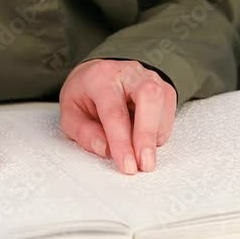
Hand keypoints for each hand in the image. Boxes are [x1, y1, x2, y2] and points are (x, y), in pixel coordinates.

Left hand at [59, 59, 176, 173]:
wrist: (99, 74)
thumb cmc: (85, 94)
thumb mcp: (70, 114)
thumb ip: (85, 133)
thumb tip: (107, 150)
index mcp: (101, 77)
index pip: (115, 112)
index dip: (122, 142)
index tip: (127, 165)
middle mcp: (129, 73)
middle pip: (148, 98)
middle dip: (147, 135)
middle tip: (145, 163)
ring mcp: (150, 78)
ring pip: (163, 105)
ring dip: (154, 136)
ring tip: (139, 152)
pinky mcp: (164, 88)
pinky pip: (169, 114)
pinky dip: (159, 132)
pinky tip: (143, 137)